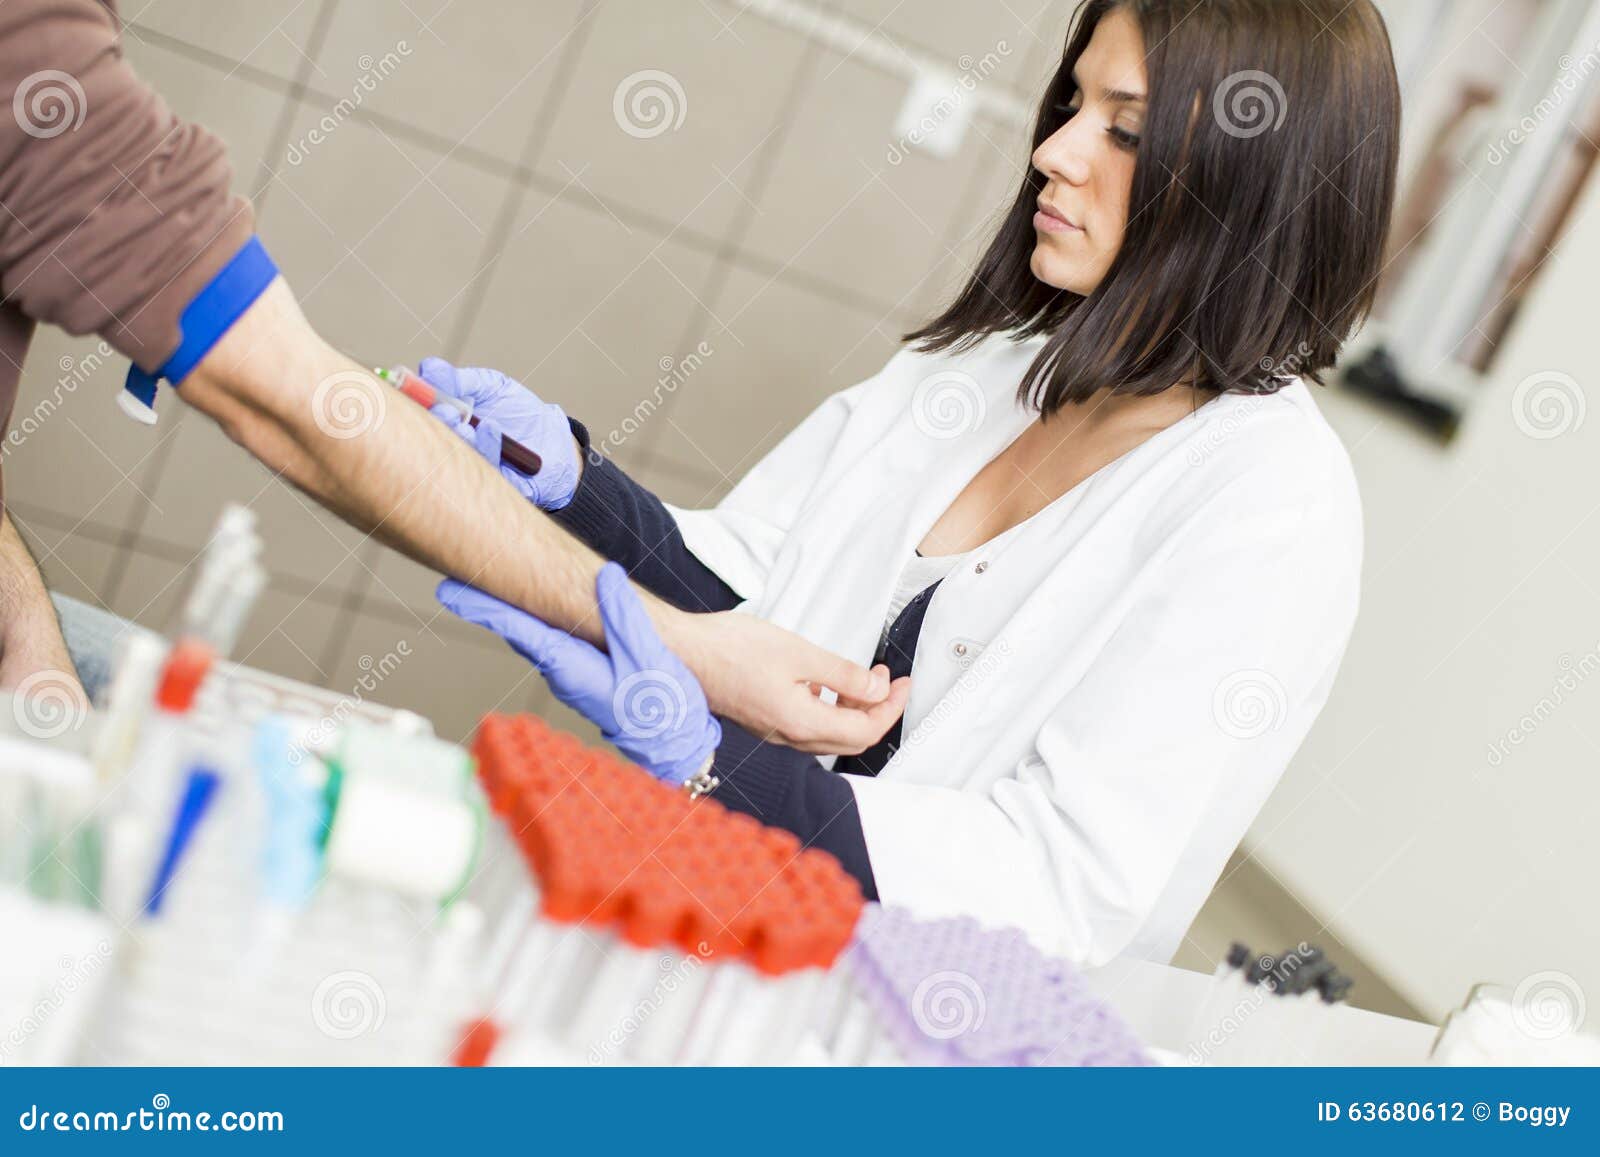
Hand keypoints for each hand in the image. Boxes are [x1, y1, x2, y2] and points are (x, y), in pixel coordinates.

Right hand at [419, 357, 581, 509]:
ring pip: (453, 456)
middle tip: (443, 409)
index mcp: (444, 421)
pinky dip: (485, 445)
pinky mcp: (489, 483)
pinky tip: (490, 428)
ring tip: (467, 422)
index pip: (418, 412)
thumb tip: (428, 368)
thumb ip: (461, 381)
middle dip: (435, 422)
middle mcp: (450, 445)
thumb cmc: (519, 412)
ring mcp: (467, 465)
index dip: (411, 400)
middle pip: (430, 437)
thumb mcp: (492, 387)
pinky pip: (482, 468)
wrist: (554, 442)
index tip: (411, 386)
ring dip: (458, 436)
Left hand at [438, 563, 720, 785]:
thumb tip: (606, 575)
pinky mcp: (582, 671)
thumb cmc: (663, 705)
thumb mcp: (649, 659)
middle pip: (516, 629)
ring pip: (533, 634)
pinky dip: (533, 618)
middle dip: (485, 604)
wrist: (675, 741)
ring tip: (480, 583)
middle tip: (450, 578)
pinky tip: (527, 604)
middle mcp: (562, 671)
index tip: (449, 591)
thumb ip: (625, 617)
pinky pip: (550, 638)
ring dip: (507, 610)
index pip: (519, 630)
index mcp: (571, 667)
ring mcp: (570, 672)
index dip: (483, 608)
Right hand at [659, 609, 910, 755]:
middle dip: (878, 710)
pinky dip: (829, 708)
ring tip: (864, 678)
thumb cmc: (731, 649)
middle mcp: (789, 736)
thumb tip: (875, 689)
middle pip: (851, 739)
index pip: (865, 729)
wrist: (683, 653)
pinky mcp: (764, 721)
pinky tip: (825, 685)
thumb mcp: (799, 653)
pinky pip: (808, 725)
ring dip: (854, 709)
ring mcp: (775, 731)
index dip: (891, 707)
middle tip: (891, 681)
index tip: (904, 683)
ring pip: (830, 734)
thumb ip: (842, 675)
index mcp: (802, 723)